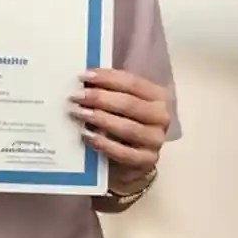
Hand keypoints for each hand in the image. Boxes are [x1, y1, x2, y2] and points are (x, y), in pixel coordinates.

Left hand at [70, 68, 171, 188]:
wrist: (126, 156)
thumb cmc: (120, 121)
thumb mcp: (116, 103)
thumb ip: (106, 90)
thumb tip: (82, 80)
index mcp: (157, 96)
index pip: (132, 83)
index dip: (107, 78)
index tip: (82, 76)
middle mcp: (161, 117)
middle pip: (129, 104)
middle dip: (100, 98)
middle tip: (76, 96)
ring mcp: (156, 140)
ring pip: (128, 128)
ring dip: (100, 120)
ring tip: (78, 114)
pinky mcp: (147, 161)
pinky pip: (125, 153)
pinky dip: (104, 144)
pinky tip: (87, 136)